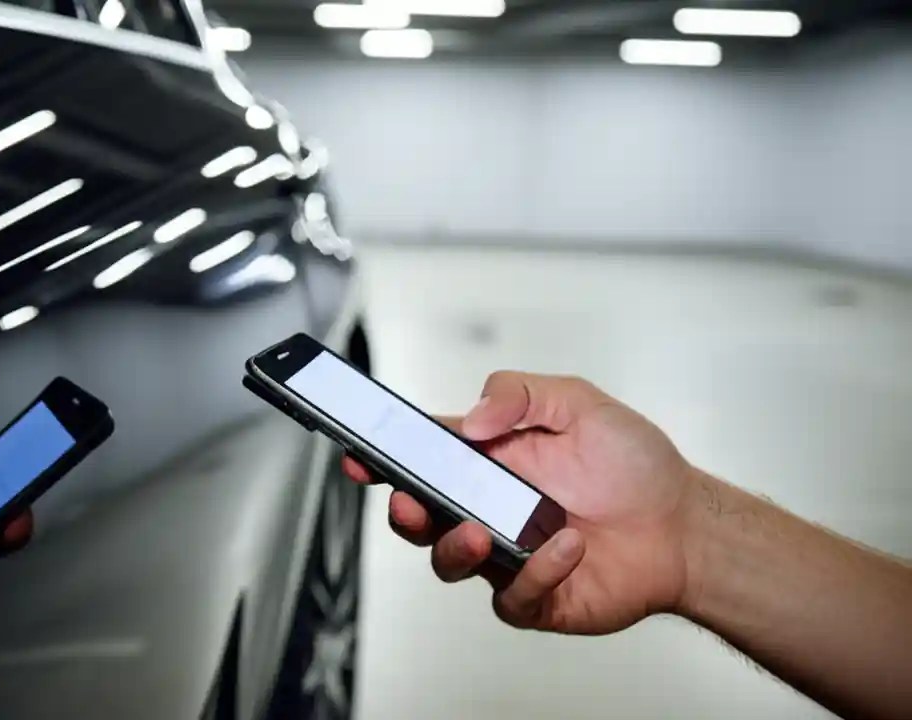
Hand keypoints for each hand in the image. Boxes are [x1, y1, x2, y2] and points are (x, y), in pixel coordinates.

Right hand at [344, 371, 700, 634]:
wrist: (684, 525)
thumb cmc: (636, 467)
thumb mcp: (579, 403)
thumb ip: (519, 394)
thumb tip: (471, 418)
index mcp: (488, 461)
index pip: (421, 458)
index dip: (383, 458)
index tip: (360, 454)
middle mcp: (488, 509)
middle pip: (419, 517)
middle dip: (403, 511)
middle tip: (410, 502)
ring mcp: (506, 555)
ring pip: (448, 562)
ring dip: (454, 548)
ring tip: (479, 533)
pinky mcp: (534, 596)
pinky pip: (512, 595)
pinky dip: (536, 573)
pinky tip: (567, 548)